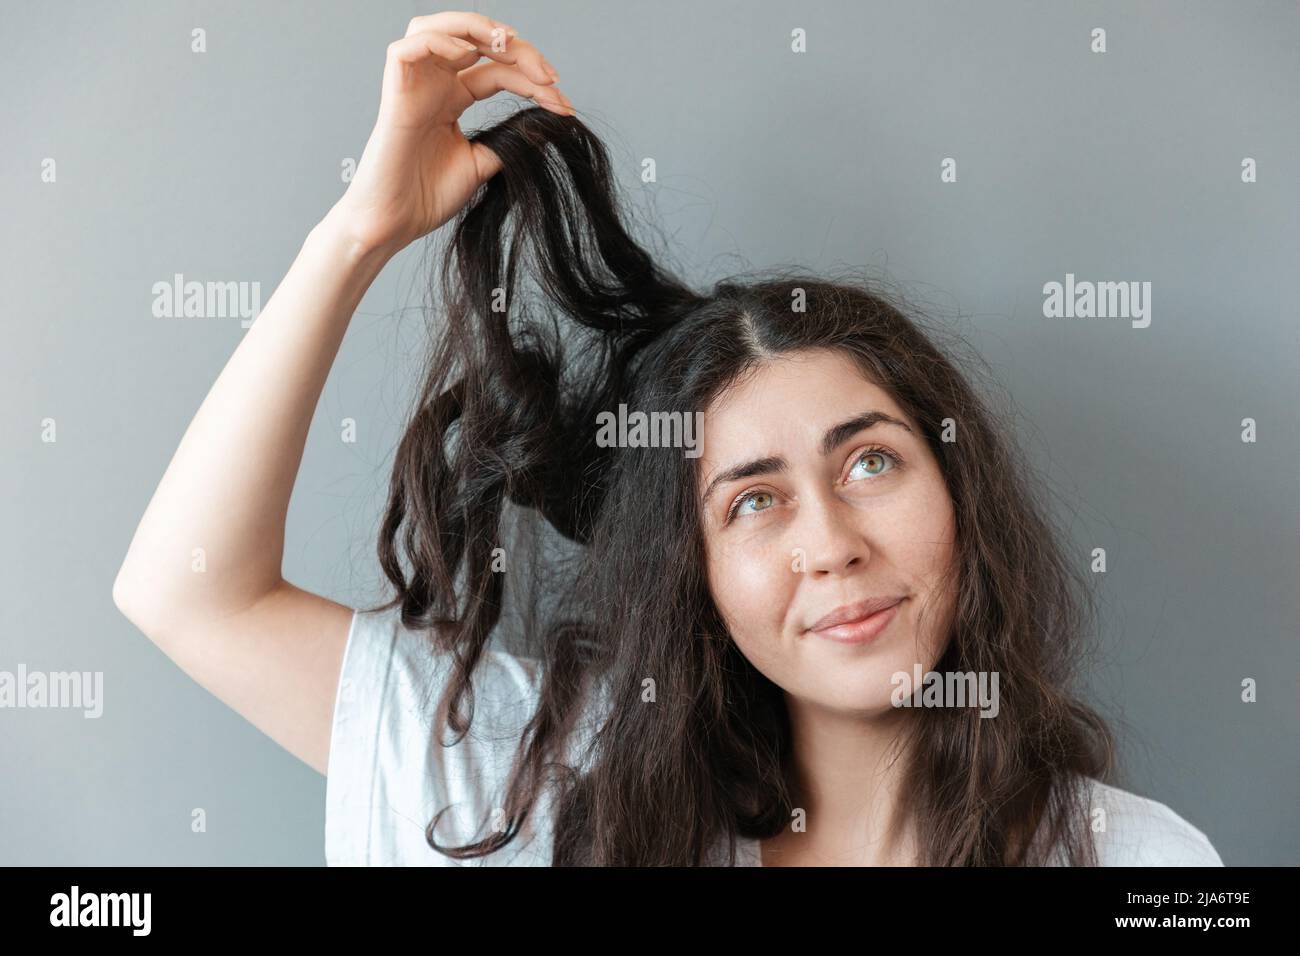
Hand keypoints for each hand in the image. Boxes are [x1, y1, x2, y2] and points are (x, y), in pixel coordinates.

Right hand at [330, 11, 573, 257]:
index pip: (498, 70)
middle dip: (517, 49)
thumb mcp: (481, 164)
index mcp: (452, 99)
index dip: (534, 80)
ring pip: (436, 26)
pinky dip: (440, 40)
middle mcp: (433, 85)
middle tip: (549, 75)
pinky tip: (468, 55)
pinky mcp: (395, 93)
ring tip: (509, 47)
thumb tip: (543, 125)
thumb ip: (506, 139)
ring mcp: (413, 86)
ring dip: (476, 27)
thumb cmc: (428, 197)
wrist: (395, 222)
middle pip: (474, 41)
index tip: (565, 105)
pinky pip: (409, 46)